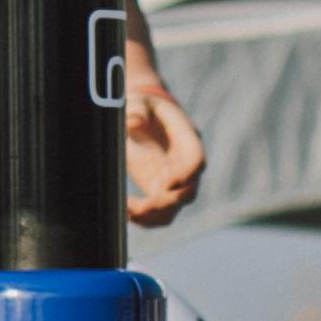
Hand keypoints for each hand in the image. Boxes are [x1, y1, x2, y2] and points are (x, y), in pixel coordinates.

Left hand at [124, 44, 204, 226]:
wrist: (142, 115)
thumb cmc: (143, 105)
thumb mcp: (139, 101)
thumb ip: (137, 109)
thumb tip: (133, 122)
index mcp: (187, 140)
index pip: (196, 161)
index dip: (186, 175)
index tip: (167, 184)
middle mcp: (184, 166)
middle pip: (187, 193)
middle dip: (166, 202)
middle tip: (140, 205)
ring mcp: (172, 182)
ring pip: (172, 210)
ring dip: (153, 216)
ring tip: (127, 212)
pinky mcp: (156, 191)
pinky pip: (157, 214)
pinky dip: (144, 219)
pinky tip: (124, 213)